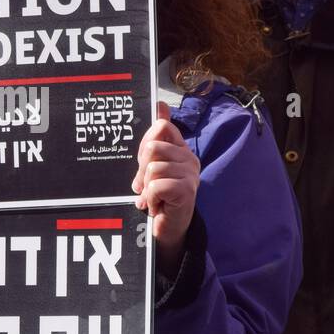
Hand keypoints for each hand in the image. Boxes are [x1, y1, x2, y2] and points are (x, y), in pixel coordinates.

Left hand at [131, 100, 200, 278]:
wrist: (167, 229)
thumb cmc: (158, 196)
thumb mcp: (152, 165)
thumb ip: (155, 137)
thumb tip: (160, 105)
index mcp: (181, 149)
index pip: (161, 127)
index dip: (145, 145)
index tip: (144, 164)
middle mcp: (189, 158)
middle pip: (153, 147)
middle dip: (142, 169)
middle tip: (145, 186)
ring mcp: (190, 174)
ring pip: (153, 167)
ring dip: (146, 187)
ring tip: (153, 198)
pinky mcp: (187, 190)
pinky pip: (157, 185)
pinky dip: (150, 198)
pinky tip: (157, 206)